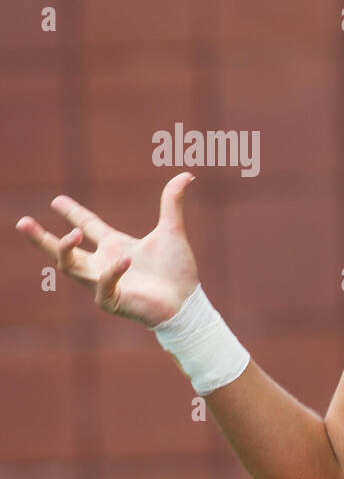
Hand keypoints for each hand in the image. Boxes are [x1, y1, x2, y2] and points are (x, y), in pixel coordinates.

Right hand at [14, 172, 200, 327]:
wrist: (188, 302)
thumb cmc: (178, 271)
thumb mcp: (172, 231)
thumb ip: (172, 203)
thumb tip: (186, 175)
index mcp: (114, 246)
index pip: (88, 225)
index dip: (72, 213)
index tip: (56, 200)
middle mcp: (103, 263)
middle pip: (63, 250)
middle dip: (40, 238)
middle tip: (21, 222)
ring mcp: (103, 283)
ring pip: (70, 268)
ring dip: (67, 250)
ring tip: (73, 234)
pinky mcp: (111, 300)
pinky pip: (102, 285)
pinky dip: (111, 272)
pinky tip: (125, 261)